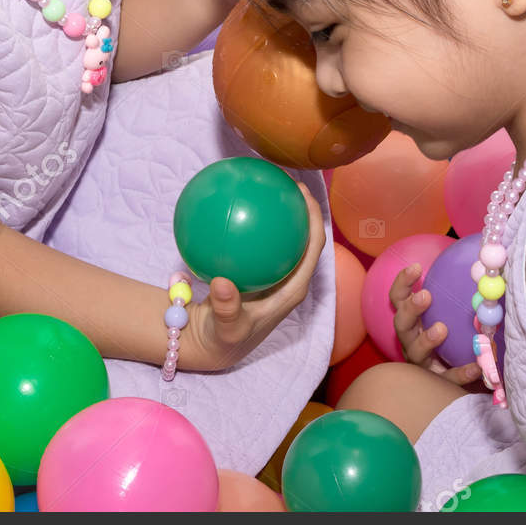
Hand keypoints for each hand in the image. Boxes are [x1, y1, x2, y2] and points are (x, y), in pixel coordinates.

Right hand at [183, 179, 327, 372]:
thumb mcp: (226, 327)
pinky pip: (256, 241)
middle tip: (286, 180)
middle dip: (299, 206)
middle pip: (303, 234)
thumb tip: (222, 283)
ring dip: (279, 211)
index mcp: (293, 288)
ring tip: (267, 183)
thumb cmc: (226, 337)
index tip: (302, 193)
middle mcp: (288, 277)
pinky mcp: (256, 271)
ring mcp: (273, 273)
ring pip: (282, 236)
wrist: (211, 345)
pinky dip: (250, 222)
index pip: (313, 247)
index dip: (314, 218)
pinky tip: (234, 203)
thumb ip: (227, 308)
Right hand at [390, 264, 483, 387]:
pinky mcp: (437, 383)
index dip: (403, 283)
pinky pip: (447, 379)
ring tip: (441, 329)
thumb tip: (477, 266)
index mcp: (411, 321)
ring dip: (426, 339)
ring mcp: (421, 363)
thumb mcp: (446, 313)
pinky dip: (460, 372)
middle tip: (426, 296)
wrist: (454, 374)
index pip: (398, 299)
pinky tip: (475, 366)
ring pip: (416, 352)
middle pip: (401, 324)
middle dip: (411, 309)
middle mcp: (410, 340)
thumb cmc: (449, 336)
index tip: (416, 267)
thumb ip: (453, 294)